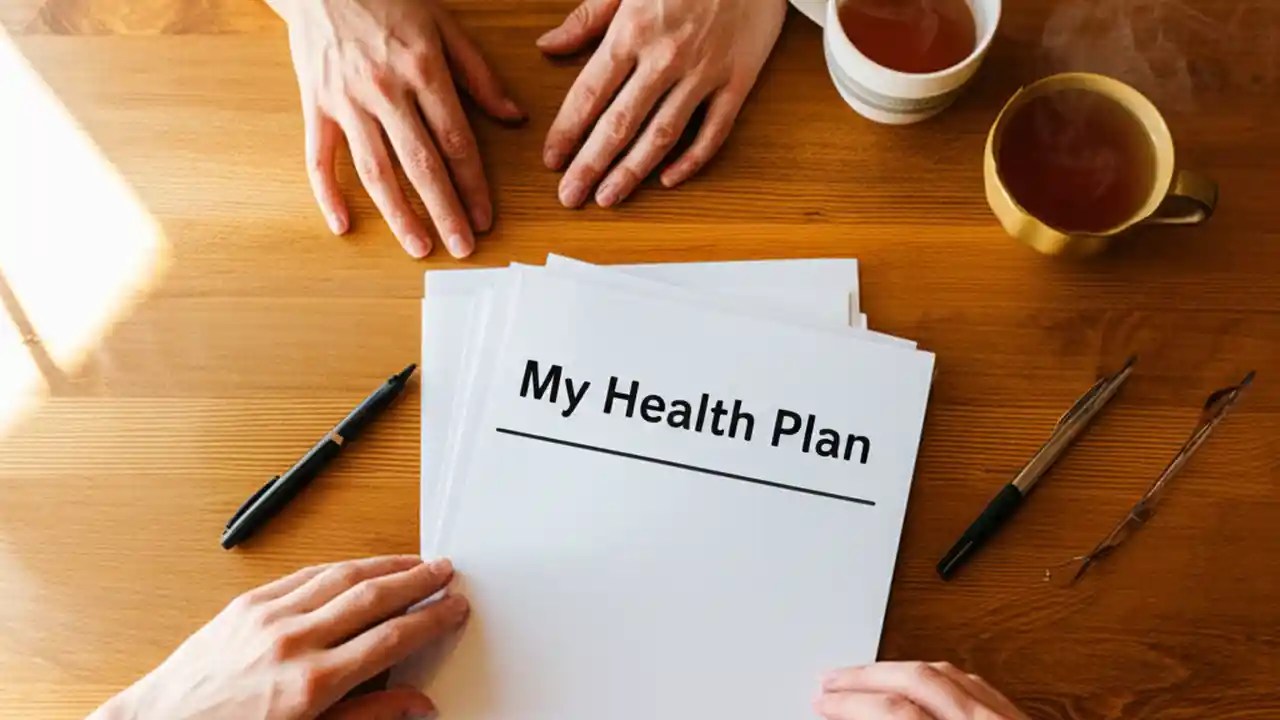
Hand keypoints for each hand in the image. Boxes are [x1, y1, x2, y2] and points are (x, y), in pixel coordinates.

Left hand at [90, 556, 466, 719]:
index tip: (452, 608)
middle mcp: (293, 642)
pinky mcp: (246, 604)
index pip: (391, 638)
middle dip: (416, 581)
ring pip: (341, 576)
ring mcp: (267, 617)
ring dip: (383, 565)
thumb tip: (417, 705)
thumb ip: (368, 718)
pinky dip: (338, 568)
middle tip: (445, 572)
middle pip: (373, 597)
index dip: (430, 619)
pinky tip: (358, 567)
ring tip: (412, 562)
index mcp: (312, 684)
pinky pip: (303, 575)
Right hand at [270, 0, 525, 257]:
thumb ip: (480, 75)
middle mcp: (385, 90)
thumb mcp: (444, 26)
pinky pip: (319, 159)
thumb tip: (514, 118)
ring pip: (375, 169)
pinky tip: (344, 227)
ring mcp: (346, 102)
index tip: (486, 217)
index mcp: (423, 69)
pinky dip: (328, 195)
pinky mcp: (315, 107)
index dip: (473, 184)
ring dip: (398, 213)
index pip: (455, 140)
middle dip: (445, 210)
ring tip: (419, 246)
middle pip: (420, 163)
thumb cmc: (388, 0)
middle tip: (462, 248)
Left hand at [538, 0, 787, 207]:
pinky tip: (668, 179)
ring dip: (632, 172)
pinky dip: (692, 159)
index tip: (551, 159)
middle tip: (569, 197)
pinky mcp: (738, 80)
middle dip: (590, 165)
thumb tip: (548, 46)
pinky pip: (713, 131)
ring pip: (662, 135)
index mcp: (632, 30)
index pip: (590, 93)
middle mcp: (665, 57)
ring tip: (608, 198)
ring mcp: (704, 72)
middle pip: (620, 124)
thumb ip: (588, 17)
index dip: (567, 131)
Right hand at [816, 662, 1027, 719]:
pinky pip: (973, 681)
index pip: (897, 714)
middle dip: (865, 676)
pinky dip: (937, 674)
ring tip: (867, 676)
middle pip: (917, 679)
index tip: (824, 704)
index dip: (851, 705)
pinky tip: (922, 678)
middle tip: (832, 682)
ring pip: (946, 672)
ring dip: (898, 668)